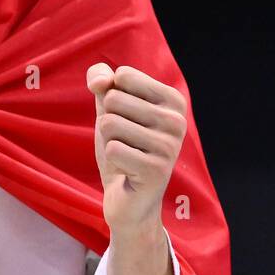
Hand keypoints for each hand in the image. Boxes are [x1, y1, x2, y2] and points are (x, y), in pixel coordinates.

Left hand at [86, 63, 186, 233]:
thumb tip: (98, 81)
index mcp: (173, 100)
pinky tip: (126, 170)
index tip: (126, 119)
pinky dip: (111, 159)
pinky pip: (111, 148)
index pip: (123, 76)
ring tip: (125, 155)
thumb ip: (102, 82)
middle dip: (108, 121)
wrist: (129, 198)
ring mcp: (169, 146)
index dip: (110, 97)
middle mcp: (177, 120)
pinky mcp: (156, 170)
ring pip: (109, 123)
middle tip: (124, 142)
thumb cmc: (122, 147)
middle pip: (114, 99)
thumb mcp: (110, 108)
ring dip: (108, 141)